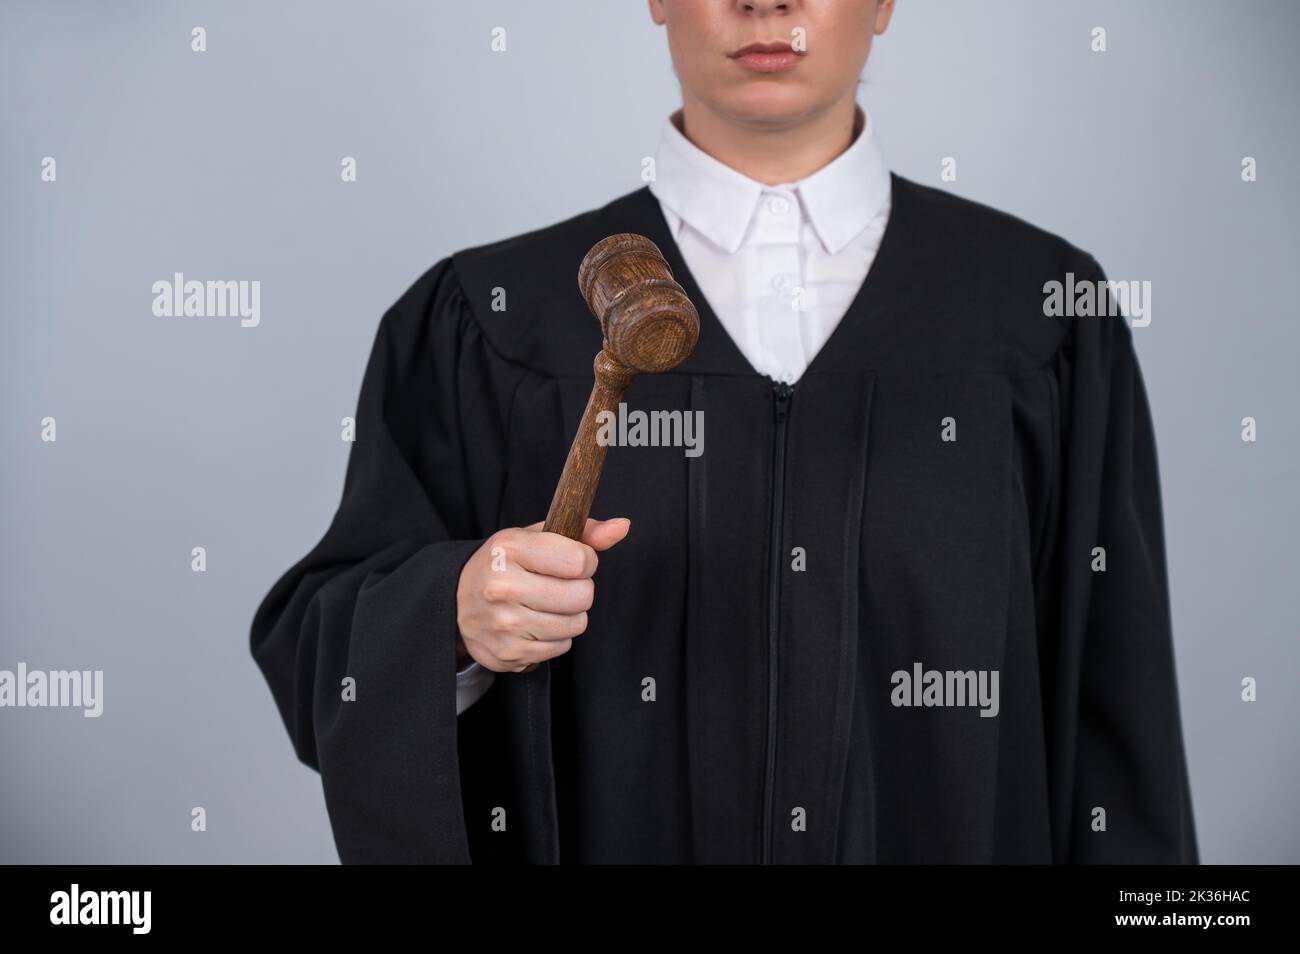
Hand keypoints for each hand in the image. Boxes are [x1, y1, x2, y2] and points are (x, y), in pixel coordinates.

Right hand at [455, 517, 630, 672]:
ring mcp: (505, 623)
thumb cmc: (506, 564)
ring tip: (546, 603)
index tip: (571, 560)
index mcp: (510, 549)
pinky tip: (535, 623)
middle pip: (582, 595)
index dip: (585, 560)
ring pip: (576, 623)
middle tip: (558, 584)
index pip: (579, 560)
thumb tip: (622, 526)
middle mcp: (504, 587)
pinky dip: (555, 636)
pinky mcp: (509, 652)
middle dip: (579, 589)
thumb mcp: (535, 537)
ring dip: (569, 614)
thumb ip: (583, 532)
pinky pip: (561, 646)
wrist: (457, 601)